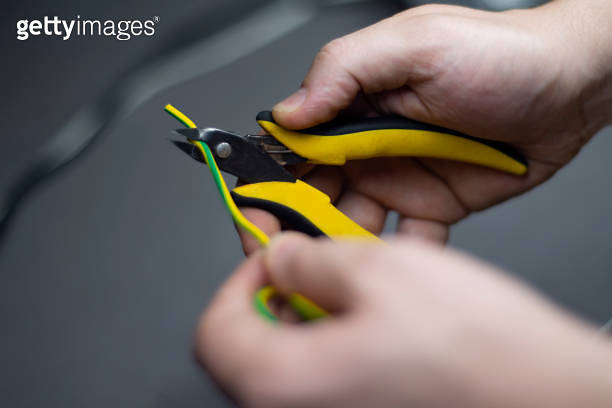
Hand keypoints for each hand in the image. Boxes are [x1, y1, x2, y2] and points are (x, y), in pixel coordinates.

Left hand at [196, 234, 611, 406]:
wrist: (551, 398)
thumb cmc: (477, 353)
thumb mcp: (379, 271)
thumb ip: (309, 259)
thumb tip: (281, 253)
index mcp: (281, 383)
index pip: (216, 324)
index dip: (240, 273)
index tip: (270, 249)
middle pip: (253, 339)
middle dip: (278, 287)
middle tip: (311, 256)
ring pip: (293, 350)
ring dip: (312, 304)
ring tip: (355, 277)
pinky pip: (328, 367)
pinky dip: (338, 329)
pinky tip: (376, 308)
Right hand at [239, 0, 611, 251]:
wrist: (570, 86)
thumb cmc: (500, 55)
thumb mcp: (414, 44)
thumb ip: (343, 71)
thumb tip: (287, 113)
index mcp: (352, 106)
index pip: (292, 149)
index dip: (270, 183)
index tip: (258, 217)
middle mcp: (367, 146)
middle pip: (313, 195)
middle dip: (296, 227)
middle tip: (293, 256)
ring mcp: (397, 179)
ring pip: (351, 226)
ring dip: (342, 249)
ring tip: (344, 269)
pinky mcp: (432, 207)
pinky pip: (404, 242)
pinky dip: (397, 261)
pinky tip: (398, 270)